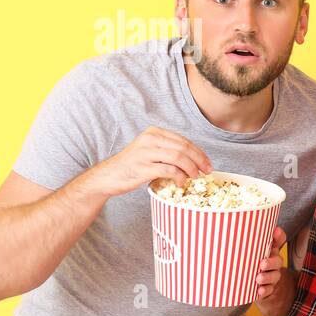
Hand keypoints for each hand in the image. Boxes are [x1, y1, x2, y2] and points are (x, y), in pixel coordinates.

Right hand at [83, 126, 212, 197]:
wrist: (108, 177)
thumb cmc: (132, 166)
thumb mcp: (150, 151)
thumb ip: (168, 151)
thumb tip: (195, 161)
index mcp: (153, 132)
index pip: (183, 140)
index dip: (199, 152)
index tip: (207, 163)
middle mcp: (149, 139)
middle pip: (184, 148)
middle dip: (199, 160)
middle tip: (206, 171)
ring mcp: (145, 153)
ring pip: (179, 158)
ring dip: (191, 169)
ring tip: (194, 177)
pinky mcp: (143, 167)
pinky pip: (169, 170)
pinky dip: (179, 177)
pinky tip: (181, 182)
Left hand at [255, 227, 287, 300]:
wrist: (262, 289)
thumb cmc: (257, 268)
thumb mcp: (256, 254)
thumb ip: (259, 243)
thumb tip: (263, 228)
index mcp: (271, 253)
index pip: (276, 243)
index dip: (278, 237)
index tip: (275, 232)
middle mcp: (274, 265)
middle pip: (277, 262)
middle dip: (271, 262)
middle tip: (262, 264)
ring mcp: (272, 278)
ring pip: (273, 276)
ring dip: (267, 277)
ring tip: (258, 278)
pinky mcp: (268, 290)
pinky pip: (269, 291)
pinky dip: (265, 291)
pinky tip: (259, 290)